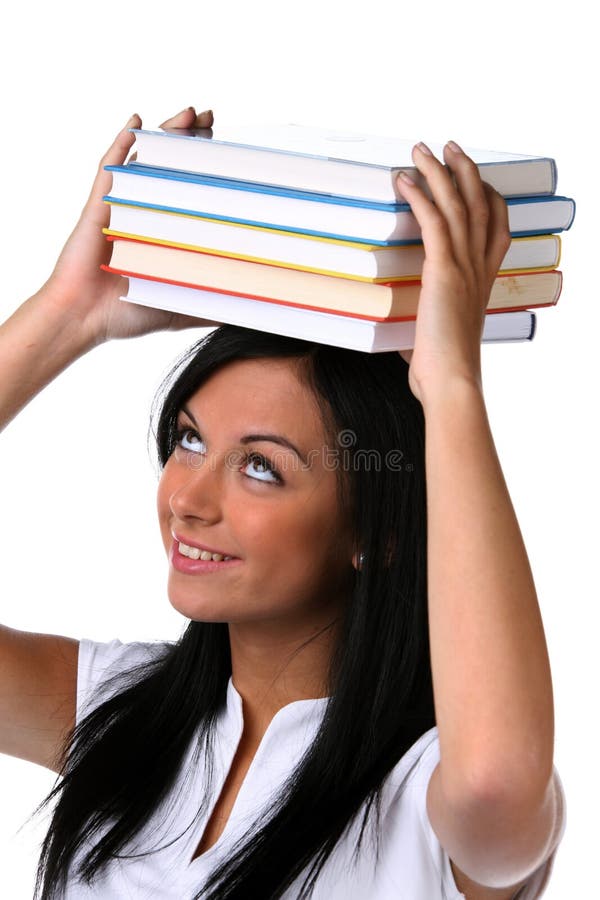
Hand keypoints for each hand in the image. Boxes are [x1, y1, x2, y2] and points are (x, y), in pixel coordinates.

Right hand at [40, 107, 218, 344]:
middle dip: (191, 139)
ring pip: (144, 158)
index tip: (230, 153)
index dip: (206, 167)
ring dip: (166, 131)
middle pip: (169, 165)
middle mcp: (143, 212)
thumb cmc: (127, 313)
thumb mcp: (182, 308)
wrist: (85, 318)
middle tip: (212, 120)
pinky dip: (121, 142)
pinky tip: (136, 122)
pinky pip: (110, 167)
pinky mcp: (99, 205)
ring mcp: (120, 205)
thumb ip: (212, 304)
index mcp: (162, 230)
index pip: (189, 189)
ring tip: (190, 113)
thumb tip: (251, 310)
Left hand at [395, 141, 510, 405]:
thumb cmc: (445, 370)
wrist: (452, 381)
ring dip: (438, 172)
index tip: (479, 181)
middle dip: (465, 171)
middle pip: (480, 205)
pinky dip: (419, 196)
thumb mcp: (441, 342)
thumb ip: (431, 333)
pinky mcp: (443, 270)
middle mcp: (479, 268)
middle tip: (449, 147)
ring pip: (457, 205)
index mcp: (483, 283)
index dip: (490, 199)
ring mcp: (463, 267)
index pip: (496, 229)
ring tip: (422, 149)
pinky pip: (434, 221)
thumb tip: (412, 347)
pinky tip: (405, 179)